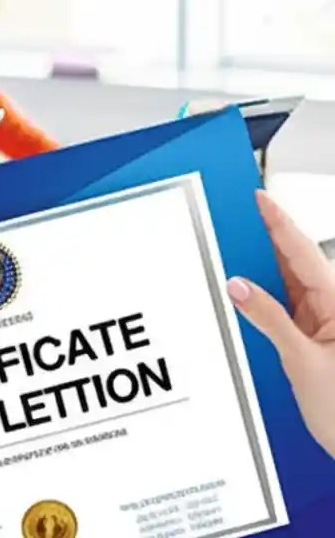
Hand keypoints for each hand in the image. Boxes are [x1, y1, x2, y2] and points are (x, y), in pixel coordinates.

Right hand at [228, 190, 334, 456]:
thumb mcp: (300, 360)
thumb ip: (268, 319)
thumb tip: (239, 287)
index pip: (303, 253)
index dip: (280, 223)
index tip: (260, 198)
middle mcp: (332, 308)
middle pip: (295, 262)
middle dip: (267, 236)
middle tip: (238, 214)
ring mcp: (322, 322)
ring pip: (287, 283)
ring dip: (262, 266)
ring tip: (234, 247)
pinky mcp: (311, 338)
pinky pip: (284, 307)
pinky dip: (262, 295)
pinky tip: (244, 289)